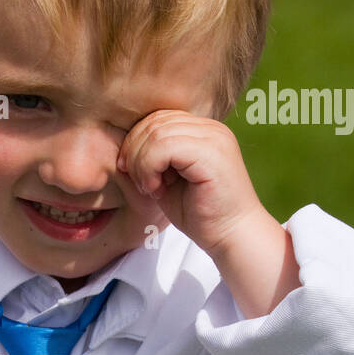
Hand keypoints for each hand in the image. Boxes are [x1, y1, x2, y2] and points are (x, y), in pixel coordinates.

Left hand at [116, 109, 269, 259]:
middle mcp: (212, 129)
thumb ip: (150, 160)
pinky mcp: (212, 153)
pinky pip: (165, 147)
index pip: (158, 118)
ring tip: (150, 187)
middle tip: (139, 181)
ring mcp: (214, 138)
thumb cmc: (199, 214)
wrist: (231, 236)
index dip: (135, 141)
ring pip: (157, 133)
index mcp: (203, 131)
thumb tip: (122, 150)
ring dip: (141, 163)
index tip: (128, 170)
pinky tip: (156, 189)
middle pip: (155, 122)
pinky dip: (150, 168)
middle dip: (134, 151)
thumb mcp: (167, 181)